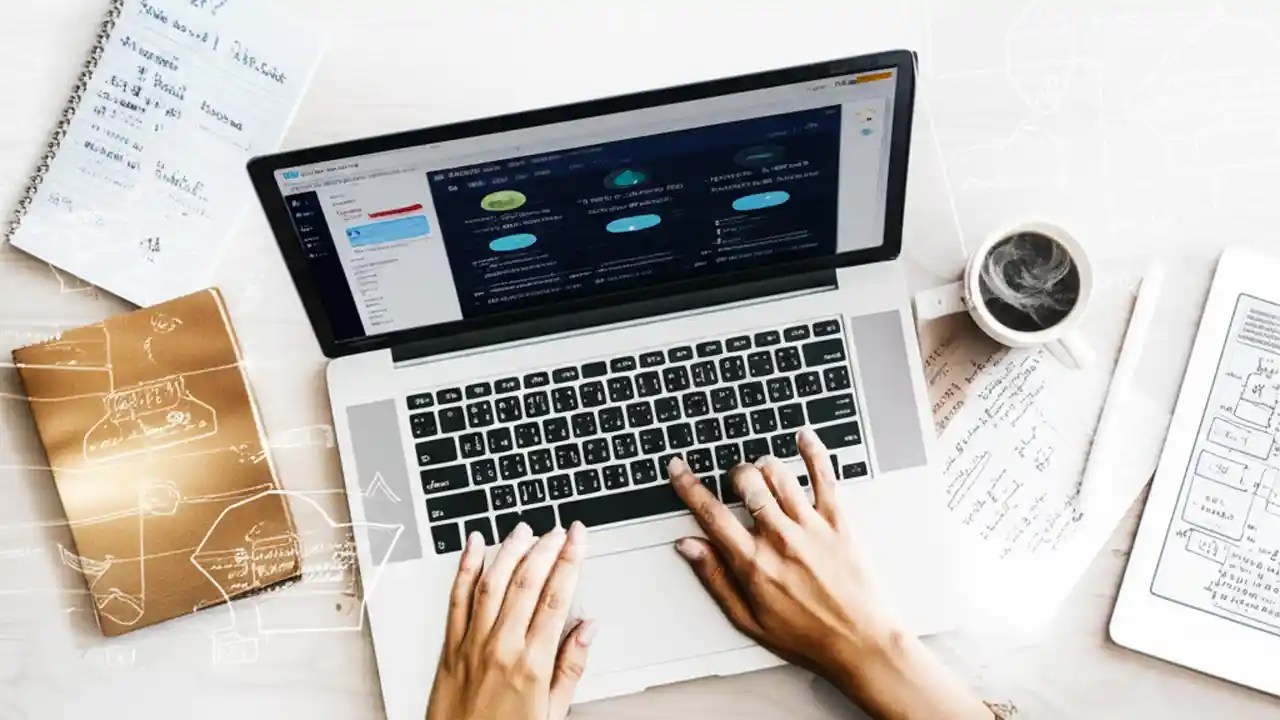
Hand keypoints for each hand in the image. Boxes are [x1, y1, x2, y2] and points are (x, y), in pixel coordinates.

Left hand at [426, 522, 596, 719]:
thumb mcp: (552, 712)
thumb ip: (571, 667)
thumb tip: (587, 630)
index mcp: (532, 664)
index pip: (557, 597)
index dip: (570, 560)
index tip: (577, 538)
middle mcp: (501, 648)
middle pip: (527, 583)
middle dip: (545, 549)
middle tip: (557, 531)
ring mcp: (472, 644)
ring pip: (492, 583)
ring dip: (510, 550)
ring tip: (524, 530)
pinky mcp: (449, 648)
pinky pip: (457, 599)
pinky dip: (465, 568)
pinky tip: (474, 546)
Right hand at [668, 429, 990, 719]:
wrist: (861, 644)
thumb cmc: (808, 637)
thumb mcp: (748, 618)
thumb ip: (715, 578)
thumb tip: (688, 546)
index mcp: (753, 563)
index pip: (711, 514)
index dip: (689, 487)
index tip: (678, 469)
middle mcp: (780, 538)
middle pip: (746, 483)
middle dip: (734, 474)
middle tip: (735, 480)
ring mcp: (811, 526)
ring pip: (779, 474)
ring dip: (764, 465)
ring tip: (762, 471)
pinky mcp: (840, 521)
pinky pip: (824, 476)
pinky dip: (813, 451)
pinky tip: (803, 437)